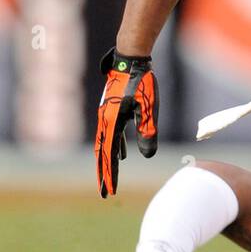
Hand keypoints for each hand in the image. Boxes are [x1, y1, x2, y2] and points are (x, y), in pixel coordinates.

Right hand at [95, 48, 158, 197]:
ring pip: (105, 144)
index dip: (110, 175)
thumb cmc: (142, 83)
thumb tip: (147, 155)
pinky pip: (111, 134)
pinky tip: (122, 153)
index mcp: (111, 122)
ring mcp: (106, 114)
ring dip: (108, 161)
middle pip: (102, 153)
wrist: (131, 59)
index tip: (110, 192)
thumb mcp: (148, 109)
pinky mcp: (112, 110)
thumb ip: (147, 132)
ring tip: (111, 177)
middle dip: (103, 174)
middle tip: (104, 192)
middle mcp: (104, 120)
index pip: (108, 155)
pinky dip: (114, 146)